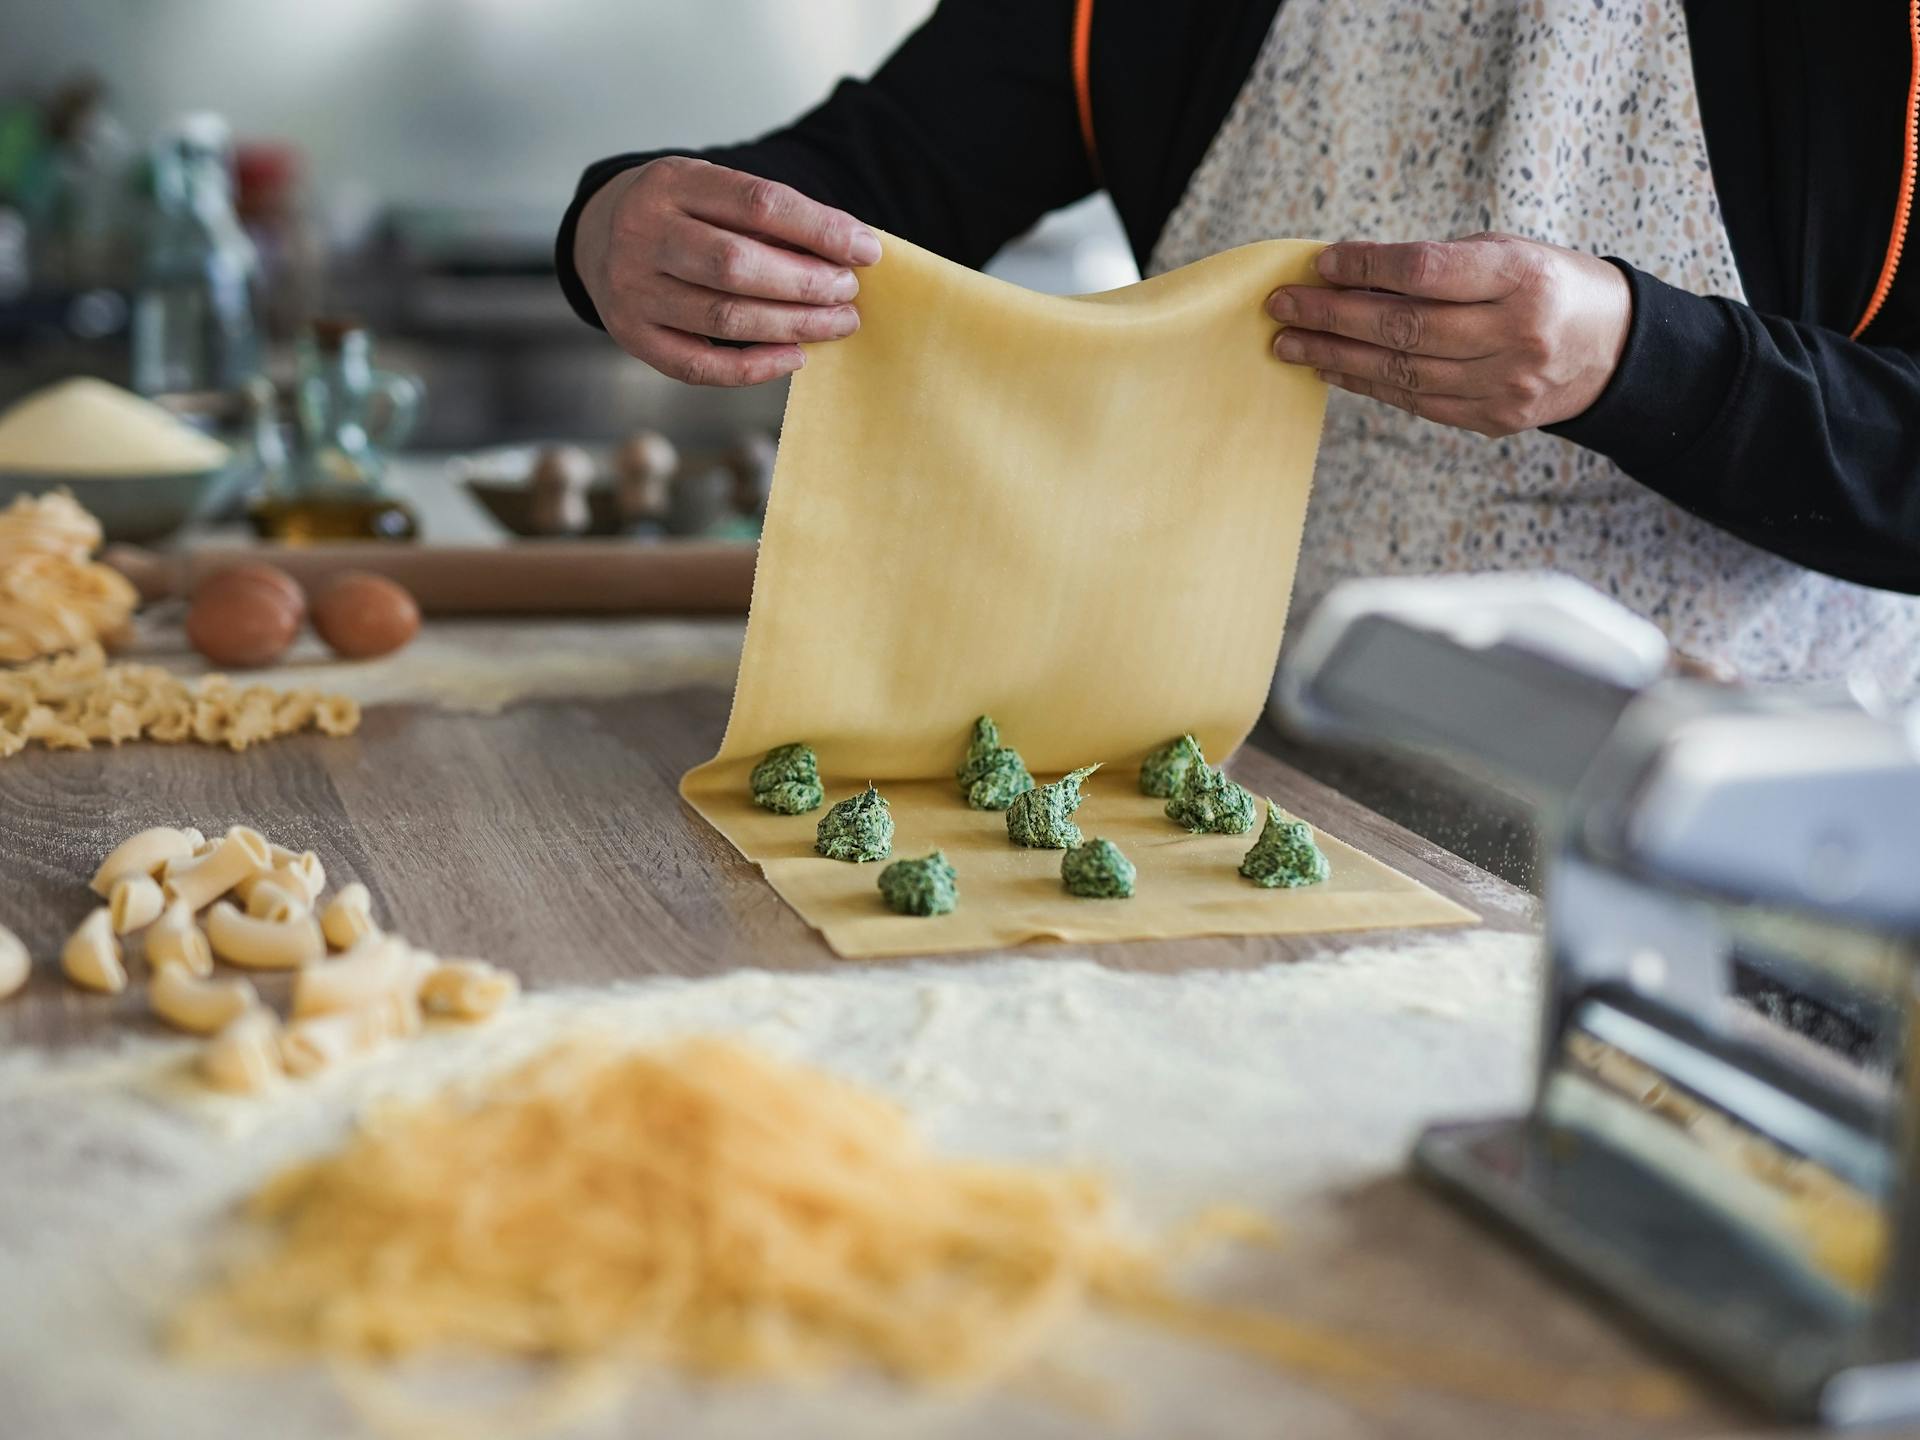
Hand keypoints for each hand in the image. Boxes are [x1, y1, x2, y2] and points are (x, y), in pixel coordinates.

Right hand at [574, 156, 881, 386]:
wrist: (601, 234)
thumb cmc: (683, 215)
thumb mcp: (716, 192)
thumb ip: (771, 219)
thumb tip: (850, 253)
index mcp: (671, 182)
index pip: (757, 203)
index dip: (819, 229)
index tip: (865, 250)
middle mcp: (641, 232)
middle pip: (736, 264)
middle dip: (805, 282)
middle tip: (848, 292)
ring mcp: (630, 288)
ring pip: (723, 317)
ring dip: (793, 325)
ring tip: (836, 322)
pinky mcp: (631, 336)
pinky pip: (701, 365)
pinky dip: (756, 367)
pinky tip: (796, 356)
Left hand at [1266, 233, 1631, 437]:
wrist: (1614, 349)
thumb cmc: (1548, 286)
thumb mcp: (1507, 254)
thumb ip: (1437, 265)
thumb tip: (1348, 275)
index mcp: (1523, 277)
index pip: (1427, 271)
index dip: (1368, 266)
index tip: (1323, 263)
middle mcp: (1516, 334)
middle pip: (1404, 327)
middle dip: (1332, 317)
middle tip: (1282, 308)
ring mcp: (1504, 383)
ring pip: (1401, 371)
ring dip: (1335, 357)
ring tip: (1290, 343)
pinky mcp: (1492, 418)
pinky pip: (1415, 400)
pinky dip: (1367, 383)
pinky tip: (1331, 369)